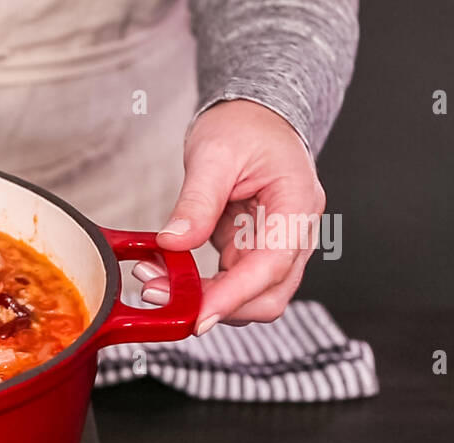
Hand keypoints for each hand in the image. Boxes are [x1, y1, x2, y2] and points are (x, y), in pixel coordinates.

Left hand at [137, 100, 326, 334]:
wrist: (254, 116)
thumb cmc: (245, 126)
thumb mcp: (215, 153)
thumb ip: (197, 201)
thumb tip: (175, 242)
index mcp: (297, 204)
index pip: (272, 266)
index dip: (235, 297)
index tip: (198, 315)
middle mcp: (295, 233)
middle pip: (268, 295)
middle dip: (217, 306)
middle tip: (162, 296)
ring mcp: (275, 246)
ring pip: (250, 297)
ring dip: (205, 300)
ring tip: (156, 282)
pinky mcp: (252, 251)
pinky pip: (231, 283)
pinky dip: (201, 288)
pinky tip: (167, 276)